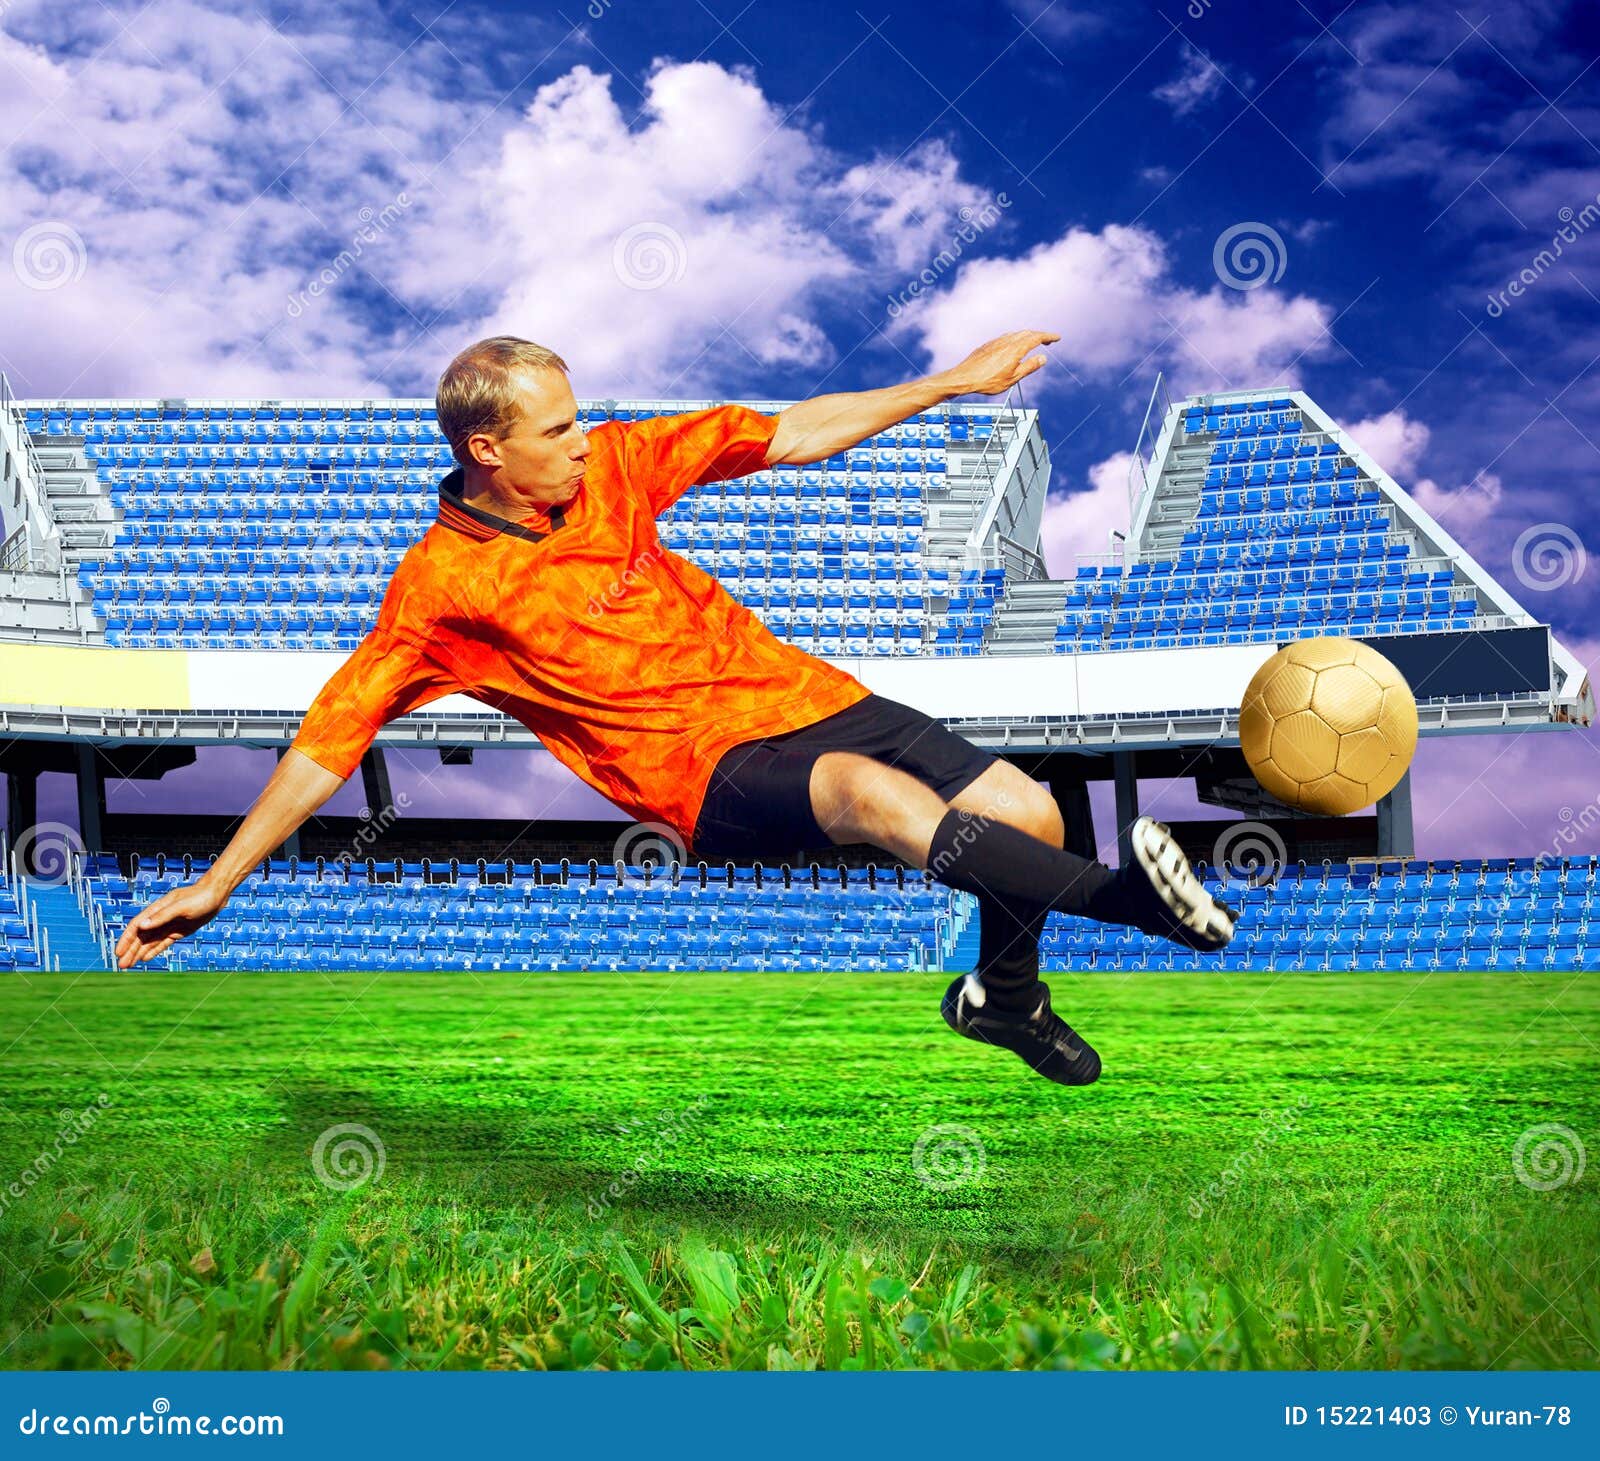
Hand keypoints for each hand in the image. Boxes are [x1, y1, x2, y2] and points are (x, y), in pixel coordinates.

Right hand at [114, 877, 227, 968]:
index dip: (126, 939)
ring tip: (129, 965)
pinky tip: (145, 958)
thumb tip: (142, 926)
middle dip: (130, 950)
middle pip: (141, 936)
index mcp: (157, 909)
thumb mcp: (181, 907)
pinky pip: (162, 942)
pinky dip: (153, 950)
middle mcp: (160, 918)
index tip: (118, 952)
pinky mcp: (179, 930)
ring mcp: (169, 924)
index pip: (137, 926)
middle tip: (122, 965)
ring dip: (139, 952)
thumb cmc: (200, 897)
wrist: (217, 894)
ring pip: (150, 941)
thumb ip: (162, 917)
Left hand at [943, 329, 1060, 395]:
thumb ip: (1029, 367)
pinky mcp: (989, 344)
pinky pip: (1007, 337)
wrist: (963, 378)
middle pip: (1027, 333)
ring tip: (1034, 342)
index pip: (1036, 338)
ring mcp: (997, 341)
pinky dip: (1016, 338)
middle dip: (1040, 335)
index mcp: (1015, 349)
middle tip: (1048, 340)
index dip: (1048, 336)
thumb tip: (1043, 358)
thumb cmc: (986, 381)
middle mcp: (1007, 342)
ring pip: (1016, 334)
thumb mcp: (1012, 378)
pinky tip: (1015, 345)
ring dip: (1028, 335)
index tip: (1057, 338)